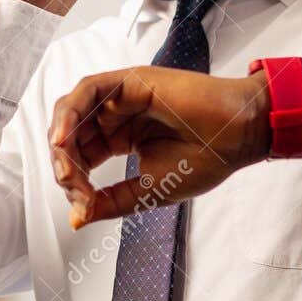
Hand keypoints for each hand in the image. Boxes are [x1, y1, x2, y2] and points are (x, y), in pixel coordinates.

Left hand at [48, 67, 271, 228]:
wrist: (238, 137)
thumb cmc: (205, 159)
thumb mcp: (147, 191)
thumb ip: (110, 202)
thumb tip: (76, 219)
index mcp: (119, 138)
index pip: (80, 157)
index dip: (74, 182)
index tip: (83, 207)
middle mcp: (116, 115)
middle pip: (71, 135)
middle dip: (65, 164)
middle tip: (74, 189)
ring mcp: (120, 96)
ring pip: (72, 112)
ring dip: (62, 142)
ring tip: (67, 169)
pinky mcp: (128, 80)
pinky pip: (87, 90)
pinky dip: (70, 113)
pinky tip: (64, 139)